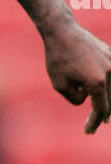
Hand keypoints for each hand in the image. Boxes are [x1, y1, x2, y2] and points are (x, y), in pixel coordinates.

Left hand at [43, 19, 110, 133]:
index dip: (94, 123)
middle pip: (110, 101)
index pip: (101, 110)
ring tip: (103, 114)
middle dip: (102, 115)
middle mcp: (109, 72)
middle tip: (95, 126)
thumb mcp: (60, 86)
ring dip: (106, 100)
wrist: (62, 31)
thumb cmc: (58, 59)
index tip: (88, 131)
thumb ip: (76, 99)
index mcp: (97, 82)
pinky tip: (103, 92)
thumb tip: (87, 99)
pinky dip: (106, 84)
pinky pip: (110, 74)